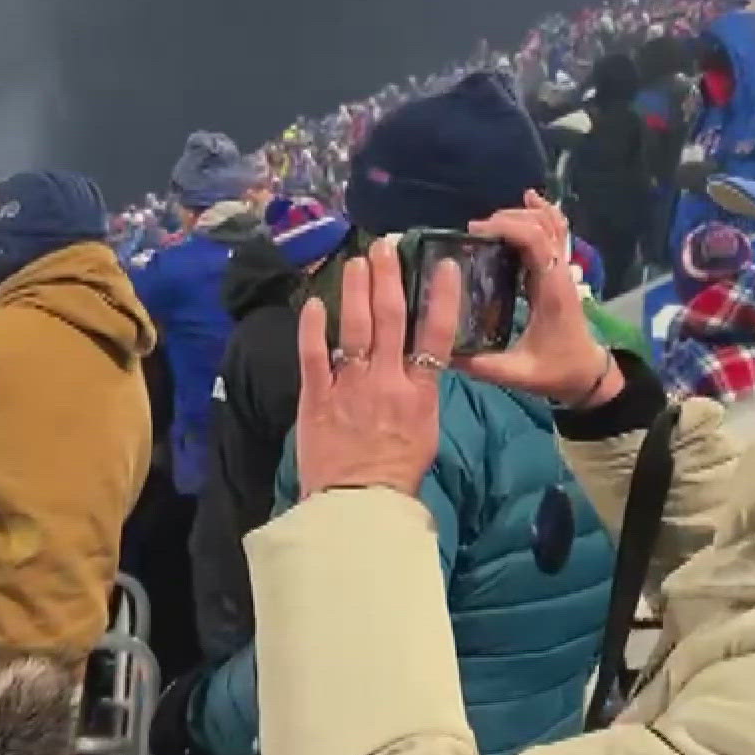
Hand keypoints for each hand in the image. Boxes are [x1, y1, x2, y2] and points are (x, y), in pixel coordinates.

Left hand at [294, 238, 459, 499]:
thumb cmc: (397, 478)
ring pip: (355, 327)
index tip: (441, 265)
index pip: (437, 336)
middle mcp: (387, 381)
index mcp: (420, 394)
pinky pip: (314, 355)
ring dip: (355, 290)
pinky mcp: (316, 398)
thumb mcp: (426, 435)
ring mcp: (351, 387)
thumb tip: (418, 372)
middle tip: (385, 247)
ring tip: (356, 262)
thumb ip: (421, 398)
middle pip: (391, 318)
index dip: (441, 297)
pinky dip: (313, 327)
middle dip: (389, 277)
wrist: (359, 507)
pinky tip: (314, 302)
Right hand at [456, 192, 616, 406]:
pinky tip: (528, 199)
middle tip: (475, 233)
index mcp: (551, 291)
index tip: (476, 232)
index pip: (535, 241)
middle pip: (541, 225)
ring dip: (522, 215)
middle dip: (508, 219)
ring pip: (551, 224)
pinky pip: (556, 232)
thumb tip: (443, 352)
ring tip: (490, 225)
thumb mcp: (518, 374)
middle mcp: (560, 273)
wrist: (589, 376)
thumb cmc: (557, 372)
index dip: (507, 227)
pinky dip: (543, 212)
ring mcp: (563, 270)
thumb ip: (481, 366)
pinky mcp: (559, 273)